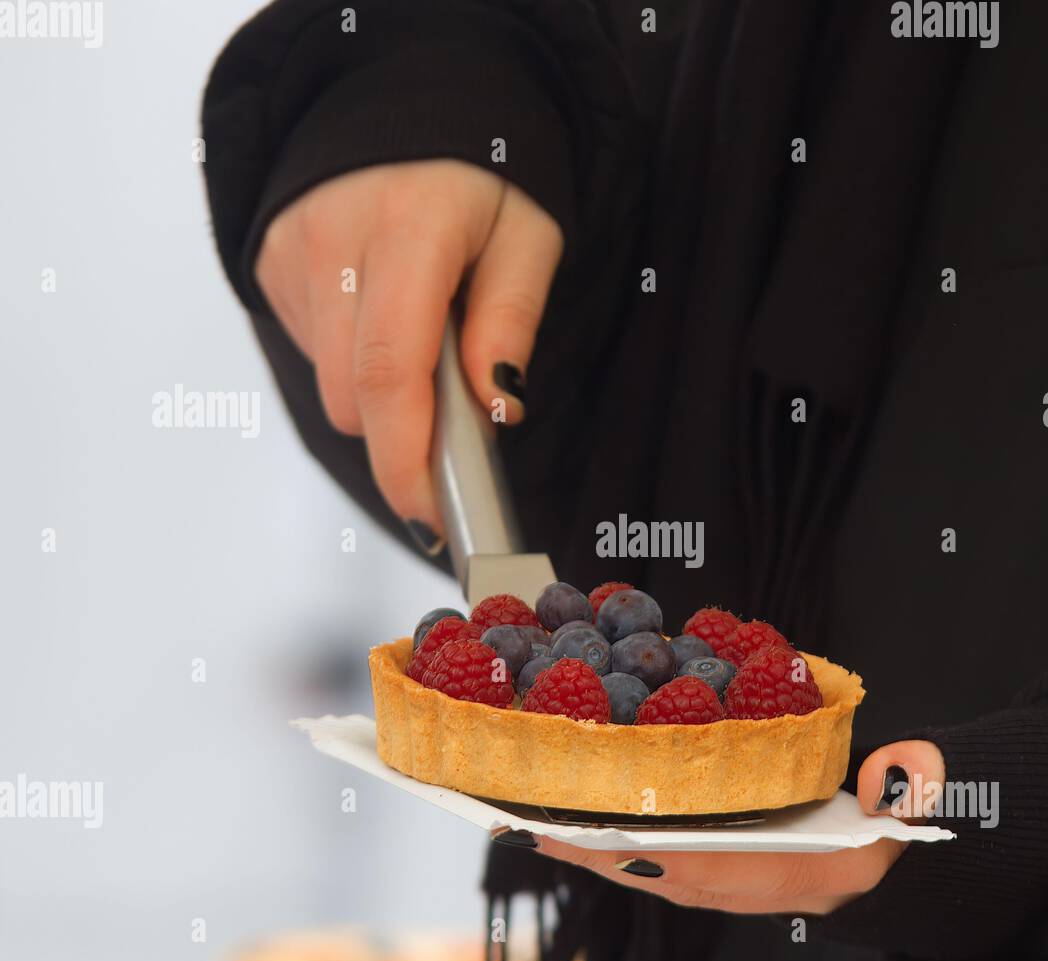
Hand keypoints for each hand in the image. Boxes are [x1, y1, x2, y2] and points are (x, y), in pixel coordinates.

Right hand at [254, 160, 563, 536]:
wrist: (402, 106)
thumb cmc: (478, 173)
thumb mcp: (529, 233)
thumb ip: (512, 319)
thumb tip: (498, 408)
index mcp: (408, 227)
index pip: (391, 373)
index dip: (407, 462)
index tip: (432, 516)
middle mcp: (333, 240)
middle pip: (356, 400)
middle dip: (409, 431)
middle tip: (459, 403)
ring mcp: (289, 255)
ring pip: (333, 387)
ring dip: (383, 391)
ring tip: (422, 330)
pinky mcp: (267, 268)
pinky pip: (316, 356)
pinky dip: (355, 359)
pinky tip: (381, 312)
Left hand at [533, 740, 945, 914]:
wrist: (886, 869)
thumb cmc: (883, 832)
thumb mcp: (907, 805)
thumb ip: (907, 786)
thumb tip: (897, 772)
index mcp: (781, 871)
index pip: (701, 864)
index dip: (640, 851)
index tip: (586, 834)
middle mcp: (738, 884)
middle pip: (650, 871)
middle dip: (586, 849)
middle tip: (524, 820)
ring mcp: (717, 884)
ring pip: (639, 869)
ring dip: (585, 849)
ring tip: (528, 819)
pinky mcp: (705, 872)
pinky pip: (646, 862)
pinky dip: (605, 847)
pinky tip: (571, 823)